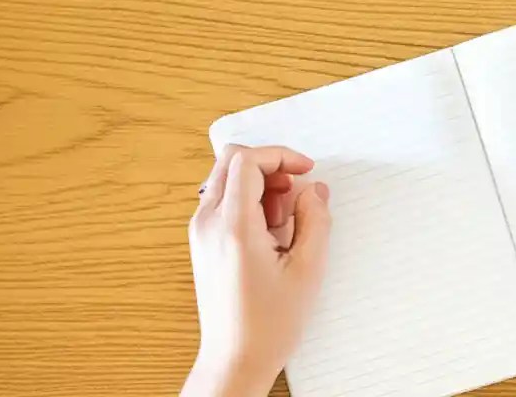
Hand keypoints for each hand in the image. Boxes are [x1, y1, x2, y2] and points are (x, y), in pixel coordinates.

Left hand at [183, 145, 331, 396]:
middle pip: (231, 161)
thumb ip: (315, 219)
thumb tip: (313, 189)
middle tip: (294, 196)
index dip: (281, 156)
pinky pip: (223, 201)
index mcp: (233, 226)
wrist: (235, 359)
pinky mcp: (202, 242)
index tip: (307, 171)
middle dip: (269, 167)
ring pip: (227, 179)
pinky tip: (270, 234)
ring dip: (259, 186)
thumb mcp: (308, 269)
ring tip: (284, 224)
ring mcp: (200, 232)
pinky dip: (249, 203)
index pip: (247, 161)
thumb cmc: (269, 323)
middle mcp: (208, 223)